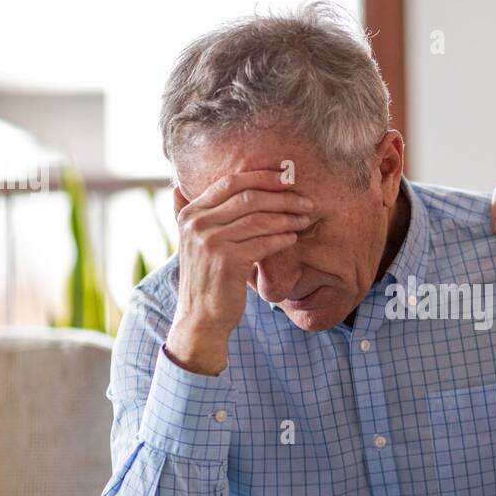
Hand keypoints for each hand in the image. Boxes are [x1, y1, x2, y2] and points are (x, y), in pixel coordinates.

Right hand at [165, 170, 313, 374]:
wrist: (200, 318)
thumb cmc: (209, 278)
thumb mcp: (198, 242)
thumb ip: (203, 215)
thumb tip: (193, 185)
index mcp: (190, 214)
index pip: (230, 182)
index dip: (262, 177)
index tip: (286, 177)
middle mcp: (196, 224)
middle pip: (248, 197)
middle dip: (281, 197)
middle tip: (305, 200)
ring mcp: (209, 242)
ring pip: (258, 219)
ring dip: (286, 217)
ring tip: (304, 218)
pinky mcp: (226, 261)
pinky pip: (262, 243)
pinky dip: (281, 239)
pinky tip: (293, 238)